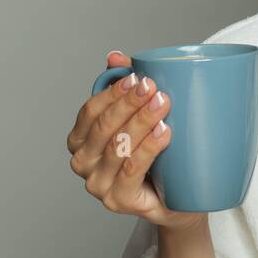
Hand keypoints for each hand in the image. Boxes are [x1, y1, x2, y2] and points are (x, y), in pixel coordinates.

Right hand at [66, 51, 207, 232]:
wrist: (176, 197)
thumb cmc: (154, 153)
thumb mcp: (139, 117)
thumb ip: (125, 87)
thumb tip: (115, 56)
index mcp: (81, 139)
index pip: (90, 111)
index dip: (112, 92)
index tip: (137, 77)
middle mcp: (84, 163)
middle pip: (104, 128)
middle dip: (129, 104)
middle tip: (154, 87)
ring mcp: (99, 185)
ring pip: (118, 147)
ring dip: (141, 122)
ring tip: (163, 104)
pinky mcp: (119, 201)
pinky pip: (132, 170)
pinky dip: (148, 149)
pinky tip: (163, 133)